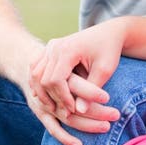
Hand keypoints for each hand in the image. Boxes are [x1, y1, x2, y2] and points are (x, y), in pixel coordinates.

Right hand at [27, 20, 124, 144]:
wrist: (108, 32)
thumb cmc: (109, 51)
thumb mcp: (104, 71)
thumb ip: (91, 91)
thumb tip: (80, 111)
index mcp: (68, 49)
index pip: (56, 79)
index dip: (63, 98)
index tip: (73, 110)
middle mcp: (54, 46)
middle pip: (43, 79)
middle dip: (53, 97)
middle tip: (65, 112)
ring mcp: (50, 46)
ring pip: (36, 75)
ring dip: (43, 92)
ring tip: (55, 107)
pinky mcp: (49, 49)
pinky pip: (36, 69)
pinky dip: (39, 83)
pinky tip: (47, 96)